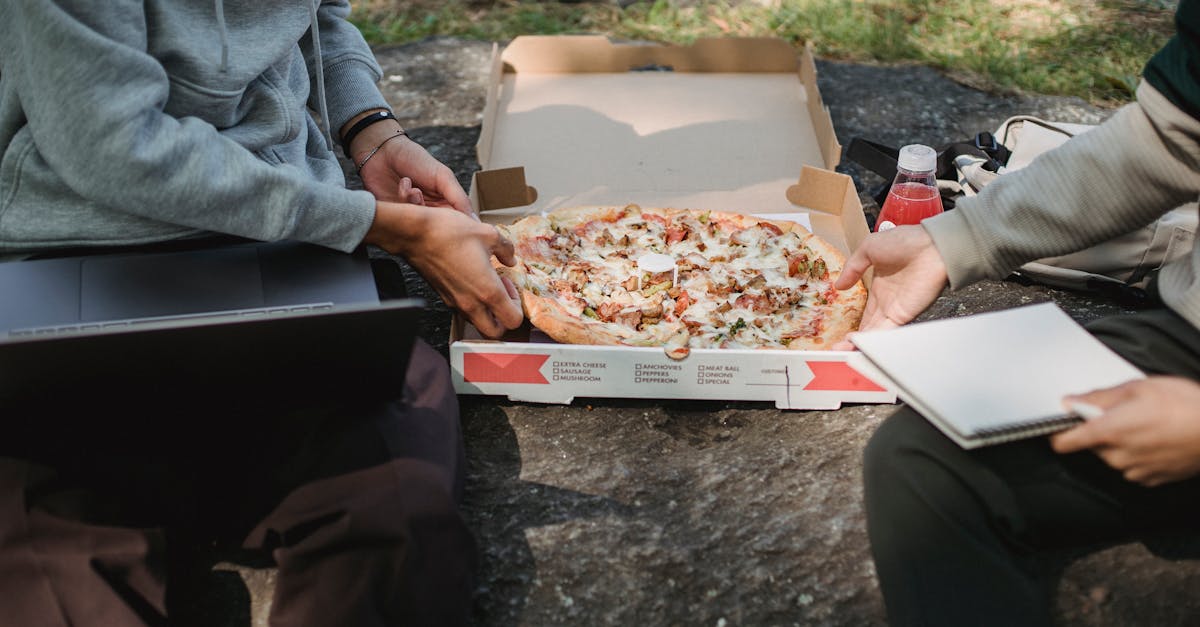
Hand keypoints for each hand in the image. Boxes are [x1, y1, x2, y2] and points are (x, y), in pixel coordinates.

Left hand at [347, 114, 472, 216]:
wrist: (382, 151)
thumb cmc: (416, 159)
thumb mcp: (443, 176)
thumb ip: (459, 198)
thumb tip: (475, 222)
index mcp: (446, 204)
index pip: (458, 224)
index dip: (458, 227)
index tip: (456, 225)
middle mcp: (430, 212)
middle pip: (438, 227)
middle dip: (432, 214)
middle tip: (425, 196)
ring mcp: (412, 215)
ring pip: (420, 223)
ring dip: (416, 203)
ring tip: (412, 186)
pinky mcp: (395, 216)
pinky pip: (403, 220)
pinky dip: (403, 200)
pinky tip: (403, 184)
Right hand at [365, 201, 522, 337]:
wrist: (415, 234)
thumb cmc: (447, 234)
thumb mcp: (487, 233)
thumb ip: (506, 248)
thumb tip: (510, 257)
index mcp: (488, 291)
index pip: (513, 320)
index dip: (518, 306)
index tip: (511, 286)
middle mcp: (471, 303)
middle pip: (495, 332)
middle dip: (503, 319)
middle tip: (502, 295)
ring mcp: (455, 303)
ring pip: (477, 322)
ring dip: (487, 310)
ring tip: (486, 284)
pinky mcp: (444, 298)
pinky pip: (463, 310)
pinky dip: (472, 302)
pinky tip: (471, 279)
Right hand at [831, 225, 948, 347]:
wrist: (931, 244)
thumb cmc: (906, 241)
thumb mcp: (869, 248)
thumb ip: (852, 268)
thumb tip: (838, 285)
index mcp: (880, 289)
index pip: (865, 314)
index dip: (852, 325)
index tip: (839, 334)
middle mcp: (888, 303)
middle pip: (867, 328)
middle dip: (852, 341)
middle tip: (835, 349)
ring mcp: (895, 310)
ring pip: (874, 334)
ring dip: (858, 344)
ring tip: (840, 351)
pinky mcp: (903, 315)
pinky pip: (885, 332)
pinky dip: (870, 341)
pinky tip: (855, 345)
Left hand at [1051, 377, 1199, 486]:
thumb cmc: (1186, 405)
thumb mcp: (1139, 388)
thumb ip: (1099, 397)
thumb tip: (1072, 401)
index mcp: (1108, 431)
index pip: (1063, 442)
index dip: (1059, 432)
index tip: (1061, 425)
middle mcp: (1117, 456)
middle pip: (1091, 445)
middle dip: (1101, 430)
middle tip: (1124, 413)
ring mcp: (1134, 470)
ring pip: (1112, 455)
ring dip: (1121, 442)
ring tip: (1147, 424)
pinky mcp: (1151, 479)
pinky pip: (1132, 466)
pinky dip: (1138, 454)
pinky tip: (1157, 439)